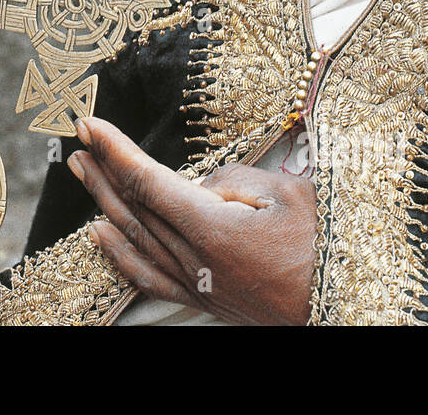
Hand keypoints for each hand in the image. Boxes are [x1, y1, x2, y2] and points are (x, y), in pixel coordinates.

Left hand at [67, 116, 315, 325]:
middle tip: (78, 138)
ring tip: (81, 171)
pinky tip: (98, 235)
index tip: (91, 124)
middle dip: (102, 169)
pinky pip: (148, 276)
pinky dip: (118, 254)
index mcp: (213, 230)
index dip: (116, 150)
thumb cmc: (329, 245)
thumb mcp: (289, 193)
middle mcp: (195, 261)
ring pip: (135, 239)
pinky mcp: (204, 300)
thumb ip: (234, 179)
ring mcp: (197, 284)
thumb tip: (198, 184)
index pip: (148, 181)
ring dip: (103, 201)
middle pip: (134, 208)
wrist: (349, 303)